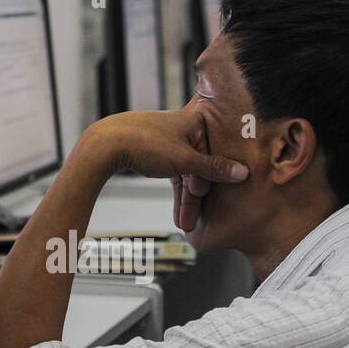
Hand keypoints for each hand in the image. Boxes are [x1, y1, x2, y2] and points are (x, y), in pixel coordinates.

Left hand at [77, 111, 247, 231]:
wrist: (105, 143)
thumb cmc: (147, 145)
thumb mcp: (185, 160)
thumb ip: (214, 169)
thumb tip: (243, 173)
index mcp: (196, 122)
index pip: (214, 156)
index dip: (212, 182)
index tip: (208, 202)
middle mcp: (185, 128)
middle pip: (200, 168)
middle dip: (196, 198)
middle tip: (192, 223)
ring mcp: (169, 140)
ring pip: (186, 173)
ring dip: (185, 200)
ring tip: (184, 225)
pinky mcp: (156, 151)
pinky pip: (173, 173)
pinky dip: (176, 191)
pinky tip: (178, 212)